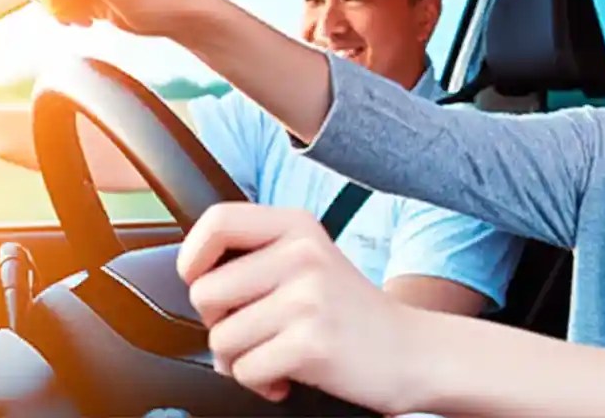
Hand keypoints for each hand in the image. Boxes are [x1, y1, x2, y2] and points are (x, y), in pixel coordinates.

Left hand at [177, 203, 421, 414]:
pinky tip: (286, 376)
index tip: (196, 278)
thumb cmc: (350, 311)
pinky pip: (245, 371)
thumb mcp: (309, 259)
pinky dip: (260, 383)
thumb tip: (191, 277)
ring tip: (274, 354)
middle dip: (217, 323)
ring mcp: (308, 298)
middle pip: (205, 291)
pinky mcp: (311, 343)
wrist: (414, 352)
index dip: (192, 255)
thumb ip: (257, 256)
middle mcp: (302, 254)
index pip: (218, 221)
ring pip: (221, 339)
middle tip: (252, 330)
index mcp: (296, 226)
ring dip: (239, 359)